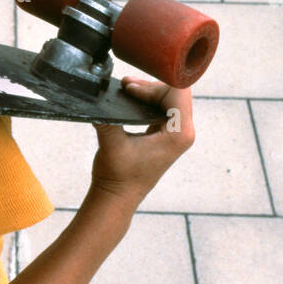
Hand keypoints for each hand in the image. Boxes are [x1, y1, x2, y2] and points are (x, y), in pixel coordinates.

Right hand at [90, 78, 194, 208]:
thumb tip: (99, 95)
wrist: (117, 197)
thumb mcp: (111, 143)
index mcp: (179, 134)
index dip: (152, 86)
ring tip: (126, 90)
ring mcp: (176, 135)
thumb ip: (108, 118)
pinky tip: (132, 100)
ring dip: (148, 92)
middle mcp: (183, 133)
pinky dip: (148, 101)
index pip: (176, 93)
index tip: (129, 89)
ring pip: (170, 99)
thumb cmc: (117, 176)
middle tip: (125, 86)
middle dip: (149, 86)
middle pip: (175, 93)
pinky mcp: (167, 136)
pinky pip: (164, 109)